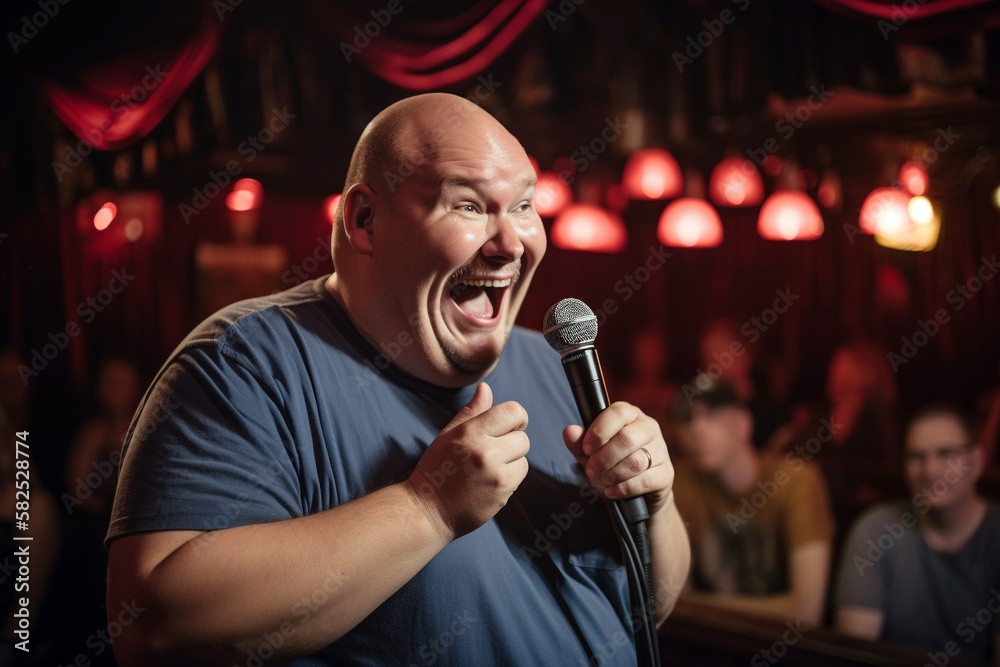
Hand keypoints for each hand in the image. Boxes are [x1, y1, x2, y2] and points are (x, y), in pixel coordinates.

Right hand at [407, 382, 529, 539]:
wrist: (427, 510)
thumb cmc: (436, 469)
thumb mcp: (448, 435)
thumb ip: (471, 412)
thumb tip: (486, 388)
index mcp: (470, 431)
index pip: (514, 411)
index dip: (515, 418)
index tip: (507, 427)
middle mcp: (484, 451)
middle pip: (523, 437)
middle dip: (511, 443)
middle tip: (492, 452)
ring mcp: (495, 473)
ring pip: (523, 458)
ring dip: (512, 462)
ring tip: (487, 469)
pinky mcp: (501, 492)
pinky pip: (519, 476)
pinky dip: (509, 478)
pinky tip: (489, 482)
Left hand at [562, 402, 674, 514]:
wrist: (638, 491)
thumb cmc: (612, 464)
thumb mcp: (592, 453)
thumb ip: (580, 442)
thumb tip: (569, 431)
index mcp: (631, 415)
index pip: (618, 412)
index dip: (599, 431)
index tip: (587, 448)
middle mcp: (649, 428)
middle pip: (627, 438)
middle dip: (604, 458)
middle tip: (591, 471)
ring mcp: (661, 450)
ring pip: (636, 461)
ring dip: (613, 474)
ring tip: (601, 482)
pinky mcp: (666, 474)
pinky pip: (645, 480)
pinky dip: (624, 488)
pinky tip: (612, 491)